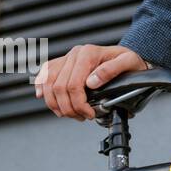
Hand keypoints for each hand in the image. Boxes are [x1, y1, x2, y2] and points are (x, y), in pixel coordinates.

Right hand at [33, 45, 149, 120]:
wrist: (127, 56)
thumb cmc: (129, 60)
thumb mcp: (128, 62)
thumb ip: (111, 70)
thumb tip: (91, 82)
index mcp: (88, 53)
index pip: (73, 84)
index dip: (78, 103)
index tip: (89, 114)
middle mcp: (74, 54)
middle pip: (58, 87)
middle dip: (68, 107)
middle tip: (82, 117)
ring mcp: (67, 58)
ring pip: (48, 83)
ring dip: (55, 103)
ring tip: (69, 113)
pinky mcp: (63, 63)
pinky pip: (45, 73)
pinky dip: (41, 86)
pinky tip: (42, 96)